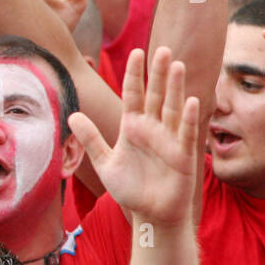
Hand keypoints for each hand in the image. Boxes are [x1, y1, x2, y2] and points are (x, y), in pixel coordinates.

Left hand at [68, 47, 200, 226]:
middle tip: (162, 49)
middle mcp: (153, 129)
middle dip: (159, 73)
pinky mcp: (184, 155)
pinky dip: (189, 119)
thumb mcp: (106, 163)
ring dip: (176, 88)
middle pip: (157, 96)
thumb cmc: (131, 190)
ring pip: (174, 109)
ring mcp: (170, 140)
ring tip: (178, 65)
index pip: (134, 94)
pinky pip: (187, 134)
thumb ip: (91, 139)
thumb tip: (72, 115)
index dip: (135, 74)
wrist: (151, 215)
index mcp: (133, 127)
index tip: (137, 52)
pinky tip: (191, 101)